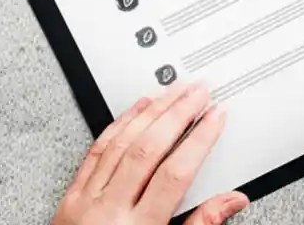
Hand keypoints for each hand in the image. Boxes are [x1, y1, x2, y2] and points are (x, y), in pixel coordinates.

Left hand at [53, 84, 248, 224]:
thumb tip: (232, 201)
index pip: (175, 174)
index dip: (199, 140)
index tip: (216, 118)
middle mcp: (110, 213)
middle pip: (148, 150)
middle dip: (177, 114)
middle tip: (198, 92)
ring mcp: (87, 202)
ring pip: (120, 144)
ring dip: (150, 113)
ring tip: (173, 92)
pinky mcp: (71, 197)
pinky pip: (96, 151)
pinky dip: (118, 126)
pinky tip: (136, 110)